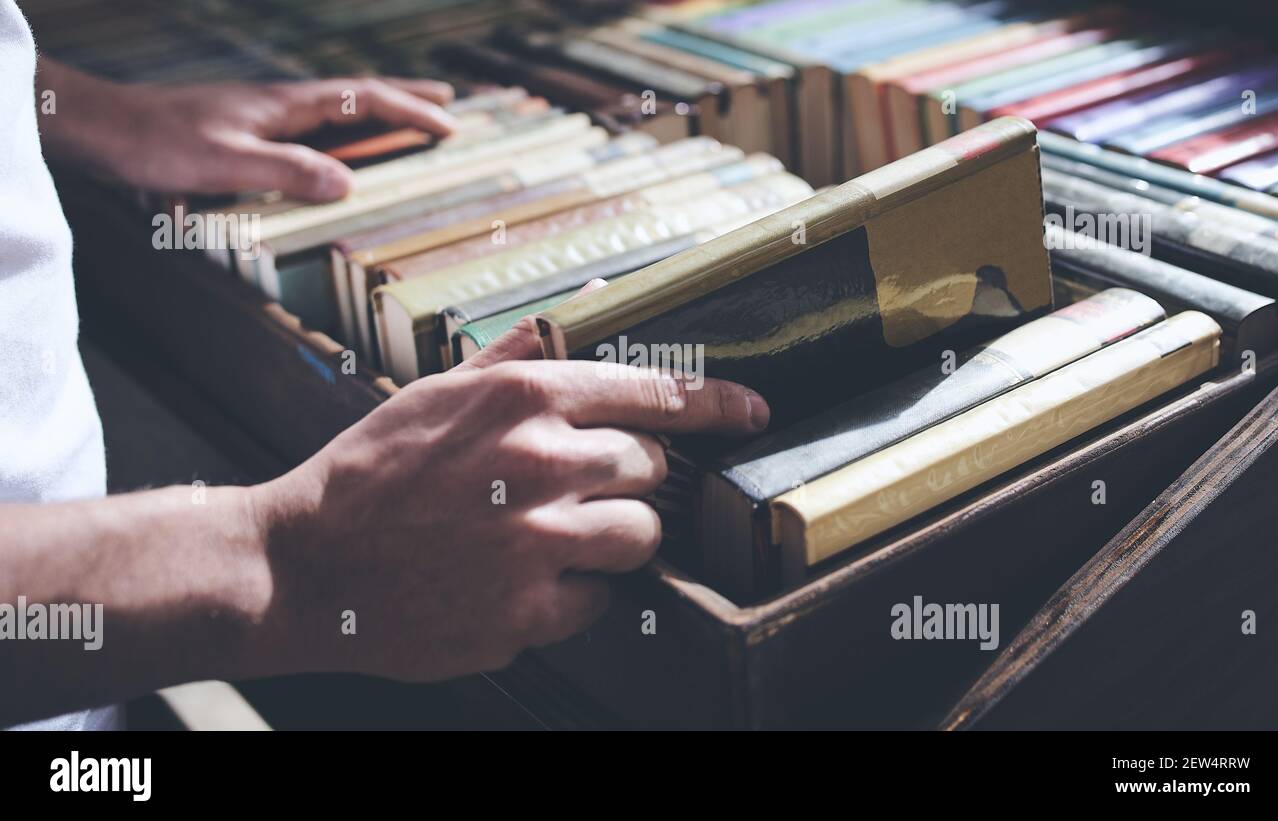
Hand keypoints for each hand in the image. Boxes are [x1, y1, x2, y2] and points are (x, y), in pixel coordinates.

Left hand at [37, 59, 456, 200]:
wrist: (102, 128)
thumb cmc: (157, 144)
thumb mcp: (225, 163)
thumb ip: (287, 171)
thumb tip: (349, 183)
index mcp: (283, 105)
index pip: (362, 100)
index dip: (410, 111)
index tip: (451, 125)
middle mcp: (279, 103)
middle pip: (356, 93)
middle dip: (406, 98)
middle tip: (449, 105)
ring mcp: (262, 113)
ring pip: (335, 107)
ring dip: (377, 112)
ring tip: (407, 122)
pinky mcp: (245, 127)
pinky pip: (312, 125)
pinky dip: (343, 130)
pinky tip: (338, 148)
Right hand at [251, 346, 768, 680]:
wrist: (303, 565)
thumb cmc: (370, 472)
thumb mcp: (438, 391)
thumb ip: (520, 350)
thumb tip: (587, 300)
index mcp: (523, 400)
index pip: (655, 394)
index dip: (717, 404)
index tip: (752, 413)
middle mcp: (540, 465)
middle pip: (654, 468)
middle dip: (629, 477)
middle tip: (574, 488)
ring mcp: (537, 545)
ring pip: (645, 537)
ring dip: (617, 537)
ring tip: (555, 537)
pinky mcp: (526, 615)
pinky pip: (601, 600)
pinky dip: (576, 593)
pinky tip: (523, 581)